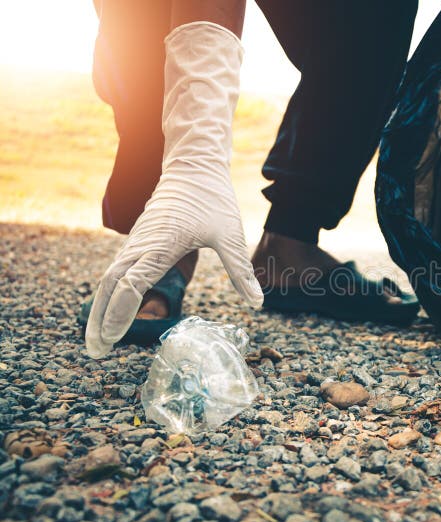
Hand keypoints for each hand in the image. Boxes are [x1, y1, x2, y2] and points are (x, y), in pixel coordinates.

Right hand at [85, 21, 261, 357]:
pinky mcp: (137, 242)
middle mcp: (142, 245)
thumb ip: (241, 271)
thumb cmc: (214, 199)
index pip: (132, 284)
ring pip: (109, 279)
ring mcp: (136, 243)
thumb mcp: (231, 235)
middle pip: (111, 286)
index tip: (113, 338)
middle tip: (96, 352)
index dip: (120, 312)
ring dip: (100, 309)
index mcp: (162, 244)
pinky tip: (107, 313)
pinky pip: (116, 271)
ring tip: (97, 340)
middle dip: (101, 319)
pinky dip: (108, 294)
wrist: (194, 167)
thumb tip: (259, 304)